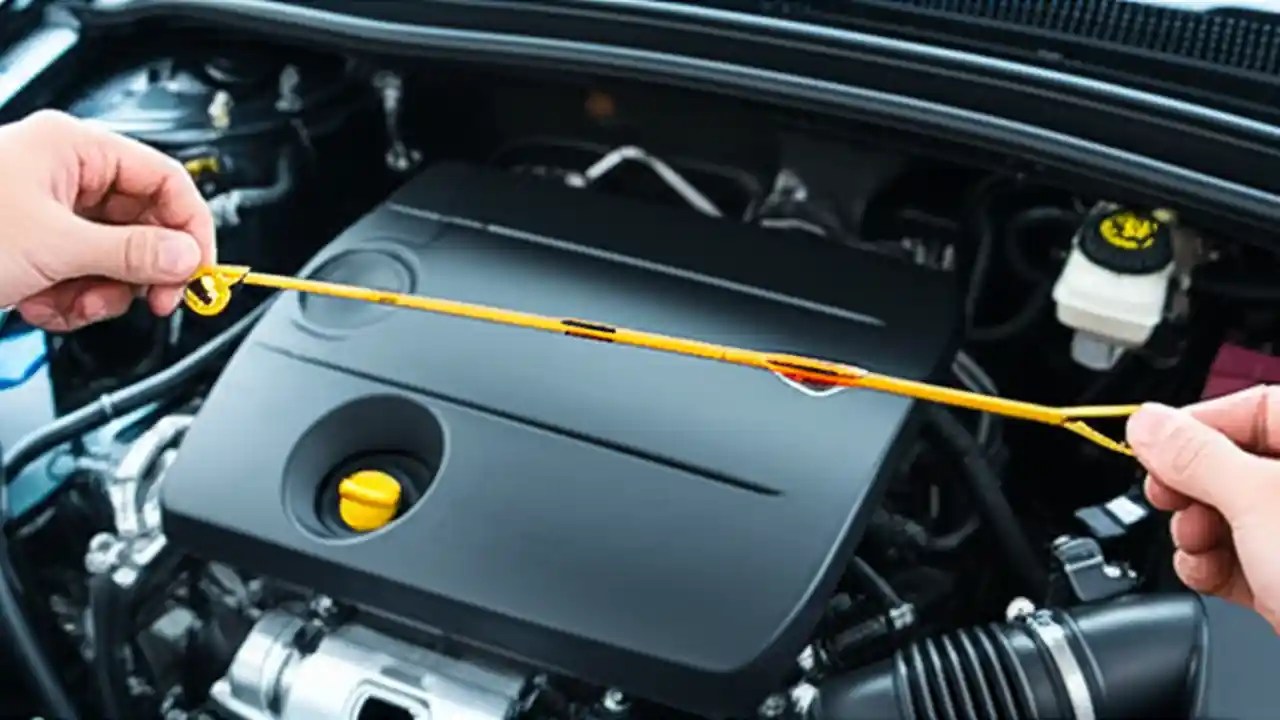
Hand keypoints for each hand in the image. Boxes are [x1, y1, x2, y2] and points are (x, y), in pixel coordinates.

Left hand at [0, 110, 214, 330]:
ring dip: (100, 292)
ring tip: (71, 302)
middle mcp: (64, 175)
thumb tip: (188, 257)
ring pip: (113, 257)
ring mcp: (48, 212)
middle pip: (143, 224)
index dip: (191, 228)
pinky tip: (42, 304)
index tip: (199, 271)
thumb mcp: (56, 245)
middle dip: (138, 271)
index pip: (166, 180)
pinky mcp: (34, 247)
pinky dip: (70, 299)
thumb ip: (134, 252)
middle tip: (151, 300)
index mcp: (74, 149)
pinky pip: (82, 275)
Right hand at [1127, 386, 1279, 631]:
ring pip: (1231, 513)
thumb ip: (1196, 456)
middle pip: (1235, 464)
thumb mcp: (1257, 502)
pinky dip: (1211, 563)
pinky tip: (1203, 570)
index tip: (1151, 444)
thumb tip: (1149, 422)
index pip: (1255, 409)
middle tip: (1167, 495)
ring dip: (1196, 529)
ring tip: (1193, 543)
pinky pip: (1239, 556)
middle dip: (1192, 486)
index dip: (1196, 425)